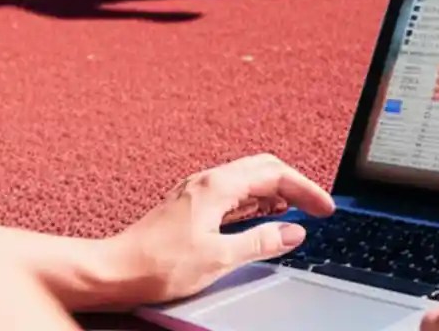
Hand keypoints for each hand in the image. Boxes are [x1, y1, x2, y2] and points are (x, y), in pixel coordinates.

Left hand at [104, 154, 335, 305]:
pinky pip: (233, 192)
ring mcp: (198, 191)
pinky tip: (259, 217)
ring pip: (248, 179)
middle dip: (295, 184)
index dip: (306, 190)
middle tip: (315, 206)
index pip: (275, 176)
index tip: (325, 209)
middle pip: (264, 168)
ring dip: (275, 191)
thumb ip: (260, 242)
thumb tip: (292, 232)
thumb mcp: (219, 257)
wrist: (113, 271)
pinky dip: (255, 201)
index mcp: (217, 187)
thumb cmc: (158, 265)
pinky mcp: (191, 205)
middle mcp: (207, 181)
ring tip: (294, 212)